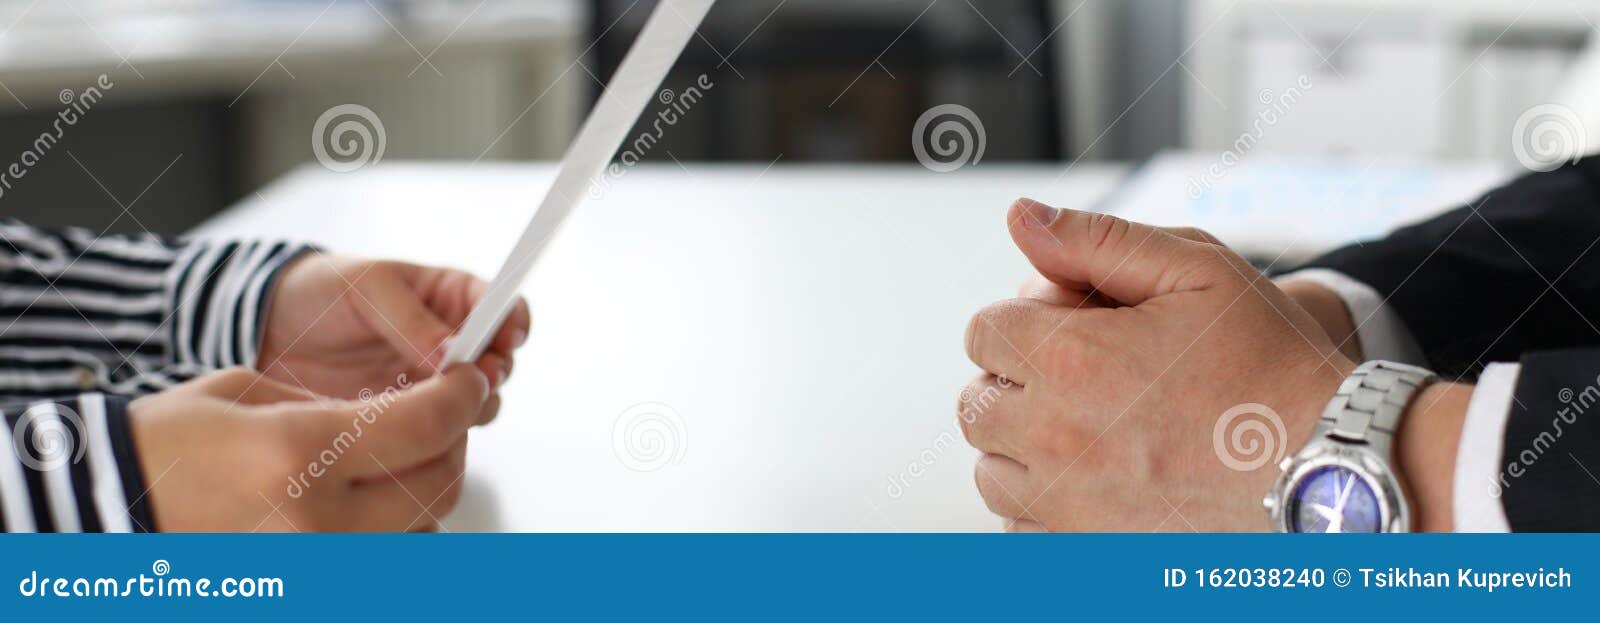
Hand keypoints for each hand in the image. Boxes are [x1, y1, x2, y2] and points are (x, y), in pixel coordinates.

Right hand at [130, 365, 488, 531]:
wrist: (99, 513)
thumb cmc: (161, 448)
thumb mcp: (251, 394)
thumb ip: (338, 405)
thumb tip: (402, 409)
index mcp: (299, 454)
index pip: (427, 425)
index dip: (462, 397)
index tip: (470, 380)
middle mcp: (315, 519)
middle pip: (438, 484)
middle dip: (453, 442)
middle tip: (441, 413)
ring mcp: (314, 564)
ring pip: (420, 528)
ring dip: (425, 486)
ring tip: (401, 454)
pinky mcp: (309, 582)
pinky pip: (383, 555)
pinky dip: (393, 525)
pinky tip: (370, 497)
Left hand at [259, 254, 529, 407]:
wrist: (267, 332)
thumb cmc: (320, 291)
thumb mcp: (365, 288)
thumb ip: (411, 320)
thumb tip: (451, 353)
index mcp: (449, 297)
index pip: (503, 308)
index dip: (513, 324)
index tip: (506, 339)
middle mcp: (450, 343)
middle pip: (499, 364)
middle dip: (492, 373)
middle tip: (470, 378)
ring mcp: (430, 383)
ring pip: (477, 404)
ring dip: (467, 407)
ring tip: (433, 404)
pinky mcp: (405, 417)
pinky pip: (438, 432)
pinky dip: (435, 434)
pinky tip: (410, 427)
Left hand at [961, 199, 1353, 530]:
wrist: (1330, 465)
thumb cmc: (1272, 365)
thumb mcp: (1198, 270)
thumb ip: (1096, 240)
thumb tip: (1021, 218)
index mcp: (1073, 360)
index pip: (985, 332)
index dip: (1025, 320)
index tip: (1074, 328)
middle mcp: (1056, 437)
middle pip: (977, 403)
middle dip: (1017, 380)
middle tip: (1085, 376)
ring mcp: (1068, 505)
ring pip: (991, 470)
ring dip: (1022, 445)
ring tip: (1090, 428)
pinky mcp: (1087, 553)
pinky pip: (1022, 526)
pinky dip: (1042, 501)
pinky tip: (1096, 478)